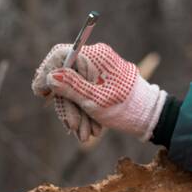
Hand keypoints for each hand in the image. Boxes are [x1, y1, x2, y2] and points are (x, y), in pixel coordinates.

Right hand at [32, 42, 166, 141]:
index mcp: (95, 56)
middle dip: (68, 105)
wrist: (151, 117)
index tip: (40, 92)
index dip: (47, 72)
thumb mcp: (94, 100)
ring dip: (77, 114)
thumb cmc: (125, 107)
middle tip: (71, 127)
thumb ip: (71, 87)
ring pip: (76, 89)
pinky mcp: (103, 82)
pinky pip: (86, 94)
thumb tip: (50, 76)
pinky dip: (86, 112)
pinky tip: (92, 130)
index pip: (61, 55)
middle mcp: (97, 59)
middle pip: (67, 77)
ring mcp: (100, 71)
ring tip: (86, 136)